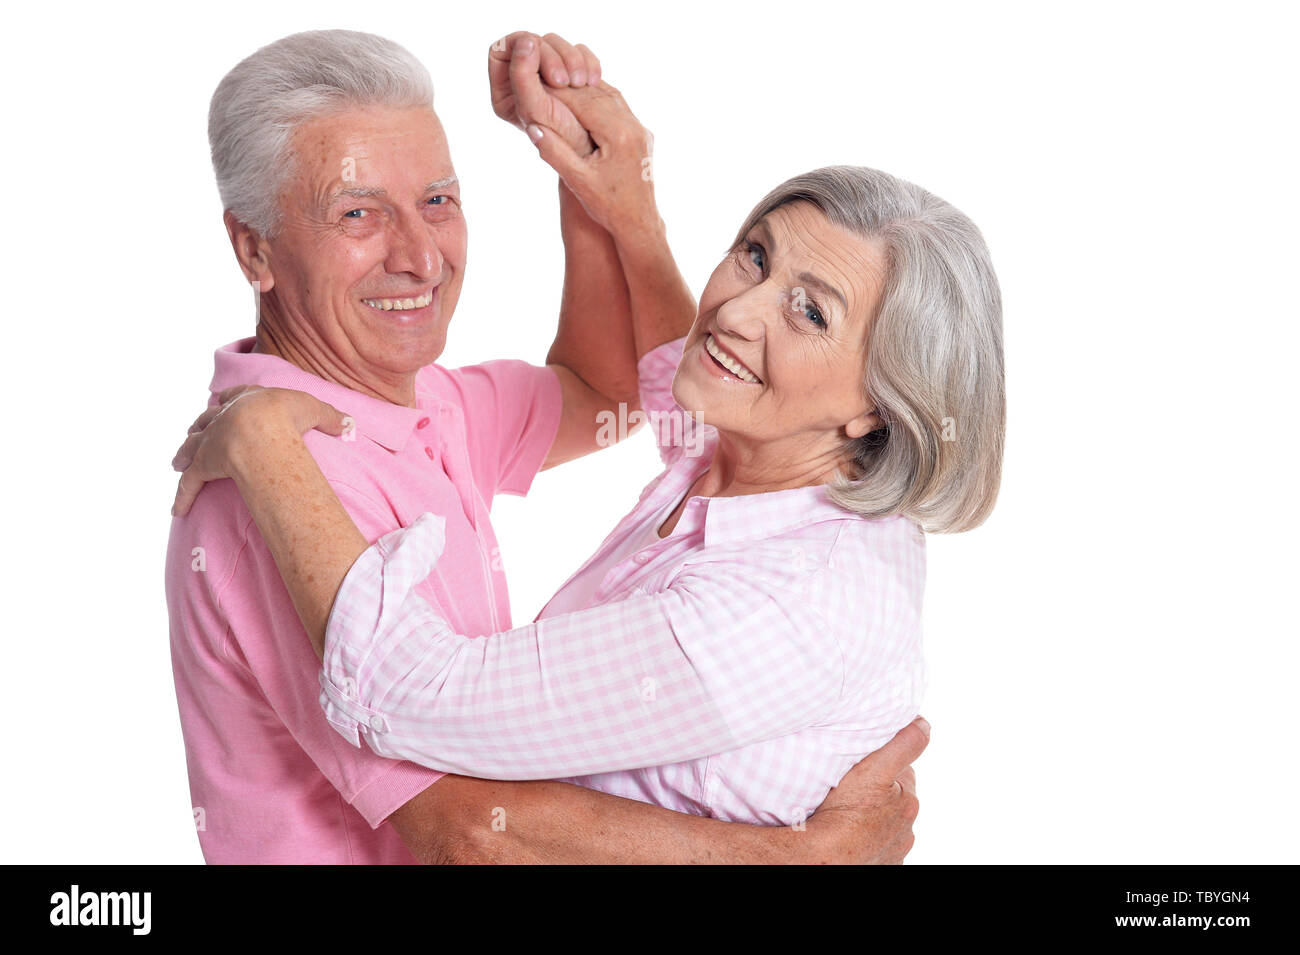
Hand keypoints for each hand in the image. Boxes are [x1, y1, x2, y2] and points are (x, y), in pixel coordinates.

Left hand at [170, 385, 348, 516]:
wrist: (261, 429)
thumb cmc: (288, 415)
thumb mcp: (315, 410)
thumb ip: (331, 418)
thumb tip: (349, 424)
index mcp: (247, 400)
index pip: (234, 396)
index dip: (230, 399)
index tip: (225, 399)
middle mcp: (223, 418)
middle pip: (206, 420)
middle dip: (200, 425)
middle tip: (194, 431)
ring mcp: (209, 442)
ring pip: (190, 447)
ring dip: (182, 455)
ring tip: (176, 463)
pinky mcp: (203, 466)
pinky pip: (189, 484)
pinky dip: (182, 497)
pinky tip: (176, 511)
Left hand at [489, 32, 600, 157]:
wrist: (596, 151)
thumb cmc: (563, 138)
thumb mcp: (535, 108)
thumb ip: (521, 74)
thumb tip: (525, 40)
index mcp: (505, 92)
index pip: (501, 50)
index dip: (521, 47)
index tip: (542, 62)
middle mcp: (524, 81)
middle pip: (531, 42)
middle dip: (552, 56)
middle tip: (566, 82)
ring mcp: (548, 76)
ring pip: (555, 43)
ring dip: (573, 59)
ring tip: (583, 83)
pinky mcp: (572, 74)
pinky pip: (577, 52)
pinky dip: (587, 62)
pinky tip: (592, 81)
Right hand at [526, 82, 658, 238]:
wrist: (639, 225)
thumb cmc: (607, 208)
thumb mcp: (577, 181)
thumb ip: (554, 152)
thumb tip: (532, 126)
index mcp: (618, 136)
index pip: (582, 102)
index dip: (556, 91)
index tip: (535, 82)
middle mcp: (634, 126)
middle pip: (596, 94)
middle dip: (568, 85)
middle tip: (543, 77)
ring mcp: (640, 129)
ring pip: (609, 96)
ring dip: (583, 89)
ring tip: (558, 84)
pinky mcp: (641, 134)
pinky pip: (618, 107)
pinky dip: (597, 100)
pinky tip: (581, 100)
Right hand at [805, 717, 929, 863]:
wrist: (822, 858)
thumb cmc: (843, 814)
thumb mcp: (874, 769)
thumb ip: (903, 745)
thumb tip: (924, 724)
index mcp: (909, 802)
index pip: (903, 772)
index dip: (884, 764)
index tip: (864, 763)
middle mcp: (906, 830)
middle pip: (894, 800)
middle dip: (879, 792)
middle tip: (850, 786)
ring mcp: (893, 851)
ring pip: (884, 824)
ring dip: (872, 817)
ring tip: (845, 811)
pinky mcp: (879, 866)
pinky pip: (874, 847)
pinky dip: (865, 839)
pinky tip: (847, 833)